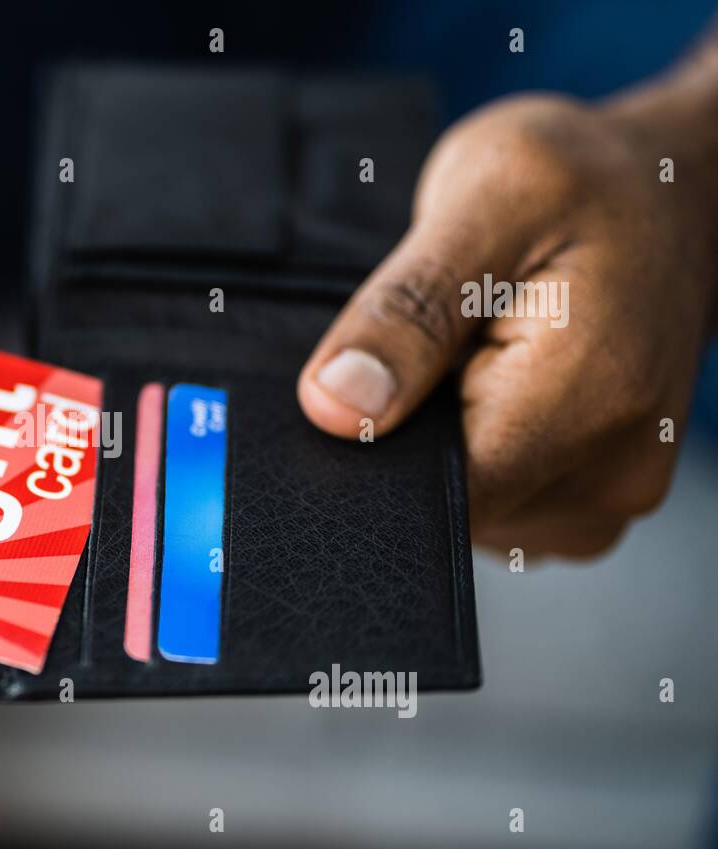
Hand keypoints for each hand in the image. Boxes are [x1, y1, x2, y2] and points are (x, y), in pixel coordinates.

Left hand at [297, 74, 717, 557]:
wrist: (674, 194)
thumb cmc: (584, 182)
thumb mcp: (482, 202)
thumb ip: (405, 312)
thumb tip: (334, 406)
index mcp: (589, 398)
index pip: (439, 495)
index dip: (380, 449)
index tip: (379, 382)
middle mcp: (611, 473)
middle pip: (448, 506)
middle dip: (411, 436)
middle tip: (443, 342)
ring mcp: (606, 498)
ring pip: (468, 508)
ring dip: (441, 440)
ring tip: (477, 355)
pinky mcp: (591, 500)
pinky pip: (497, 502)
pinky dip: (472, 450)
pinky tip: (491, 386)